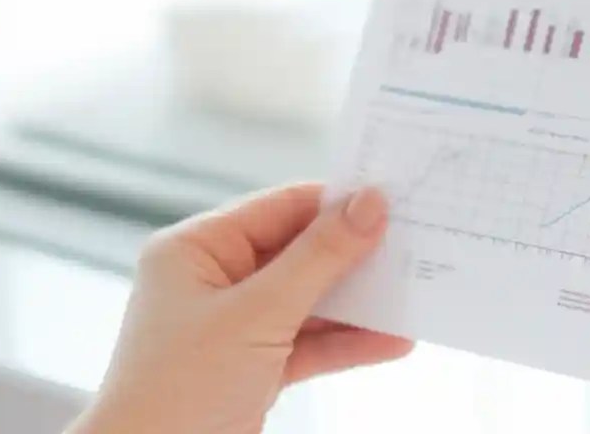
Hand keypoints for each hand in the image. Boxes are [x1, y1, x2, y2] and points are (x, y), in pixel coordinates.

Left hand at [67, 184, 413, 433]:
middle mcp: (214, 280)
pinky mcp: (255, 365)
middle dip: (355, 255)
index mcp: (196, 249)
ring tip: (412, 293)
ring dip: (360, 303)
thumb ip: (319, 258)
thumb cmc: (176, 390)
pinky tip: (392, 340)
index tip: (392, 199)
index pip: (280, 207)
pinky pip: (311, 343)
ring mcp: (235, 325)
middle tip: (413, 244)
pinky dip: (349, 343)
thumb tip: (368, 204)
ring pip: (312, 299)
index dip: (337, 202)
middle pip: (301, 252)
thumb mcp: (257, 314)